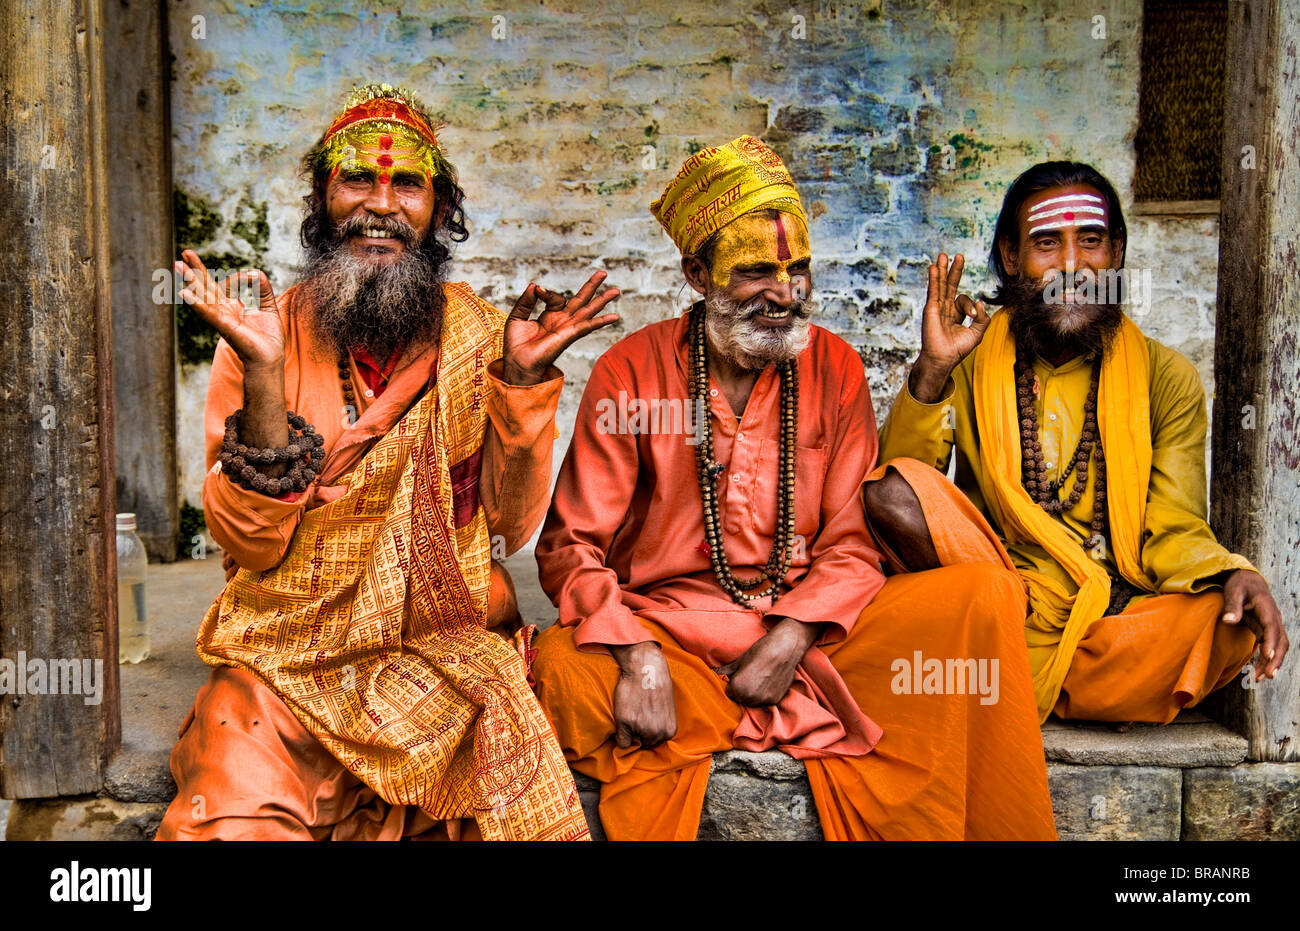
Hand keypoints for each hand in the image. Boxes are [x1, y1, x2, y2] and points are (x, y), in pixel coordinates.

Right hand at [175, 250, 283, 371]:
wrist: (270, 359)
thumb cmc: (268, 339)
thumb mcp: (269, 308)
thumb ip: (263, 290)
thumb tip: (258, 272)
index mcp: (232, 307)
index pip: (229, 284)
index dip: (241, 276)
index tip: (255, 275)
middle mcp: (223, 311)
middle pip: (205, 287)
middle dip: (195, 270)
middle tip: (184, 252)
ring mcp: (221, 318)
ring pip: (202, 296)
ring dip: (190, 280)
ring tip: (177, 264)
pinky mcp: (224, 327)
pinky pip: (208, 313)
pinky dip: (197, 303)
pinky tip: (185, 293)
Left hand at [501, 271, 619, 384]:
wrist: (518, 363)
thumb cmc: (516, 345)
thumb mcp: (517, 316)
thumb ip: (526, 300)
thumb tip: (535, 286)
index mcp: (550, 316)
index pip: (556, 298)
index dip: (546, 292)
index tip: (537, 290)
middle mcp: (562, 321)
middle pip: (581, 300)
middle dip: (592, 286)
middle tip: (603, 273)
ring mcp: (568, 328)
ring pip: (588, 310)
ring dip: (603, 300)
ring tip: (616, 291)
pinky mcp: (569, 335)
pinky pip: (588, 326)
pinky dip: (601, 321)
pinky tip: (614, 317)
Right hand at [609, 642, 675, 747]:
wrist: (645, 667)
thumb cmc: (657, 684)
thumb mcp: (668, 709)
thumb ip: (663, 725)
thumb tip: (655, 736)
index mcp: (669, 730)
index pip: (656, 744)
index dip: (649, 732)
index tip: (646, 720)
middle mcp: (656, 733)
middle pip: (645, 744)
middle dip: (640, 733)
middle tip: (638, 713)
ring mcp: (641, 728)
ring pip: (633, 742)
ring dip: (630, 731)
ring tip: (633, 711)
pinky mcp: (626, 721)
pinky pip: (621, 742)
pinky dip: (619, 735)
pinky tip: (624, 717)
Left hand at [714, 618, 820, 707]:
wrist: (785, 648)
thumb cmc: (760, 651)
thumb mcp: (740, 660)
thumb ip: (725, 671)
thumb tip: (712, 673)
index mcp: (738, 688)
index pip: (728, 692)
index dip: (732, 683)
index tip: (738, 675)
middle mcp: (750, 697)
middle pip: (740, 699)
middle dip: (741, 690)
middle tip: (749, 675)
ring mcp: (764, 700)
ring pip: (752, 701)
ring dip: (753, 694)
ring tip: (758, 678)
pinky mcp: (776, 699)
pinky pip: (765, 701)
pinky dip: (764, 694)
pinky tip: (767, 680)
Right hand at [910, 252, 989, 402]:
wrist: (944, 358)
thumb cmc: (958, 349)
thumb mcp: (978, 332)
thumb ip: (983, 318)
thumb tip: (980, 302)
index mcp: (955, 314)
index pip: (964, 301)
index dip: (971, 306)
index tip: (973, 315)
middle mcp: (944, 309)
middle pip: (950, 285)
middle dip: (954, 271)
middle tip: (958, 256)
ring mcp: (936, 308)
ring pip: (941, 285)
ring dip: (942, 270)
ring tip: (943, 255)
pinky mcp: (930, 309)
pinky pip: (934, 290)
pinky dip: (934, 278)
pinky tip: (934, 267)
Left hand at [1221, 569, 1287, 679]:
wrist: (1248, 579)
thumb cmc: (1239, 584)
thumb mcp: (1233, 591)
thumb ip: (1232, 605)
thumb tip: (1229, 620)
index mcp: (1266, 607)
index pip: (1271, 626)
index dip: (1271, 641)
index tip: (1268, 655)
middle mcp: (1274, 617)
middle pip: (1281, 641)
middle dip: (1276, 659)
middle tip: (1267, 675)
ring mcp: (1273, 625)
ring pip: (1278, 647)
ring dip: (1271, 663)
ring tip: (1260, 678)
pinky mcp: (1267, 630)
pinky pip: (1270, 647)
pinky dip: (1266, 660)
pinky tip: (1258, 672)